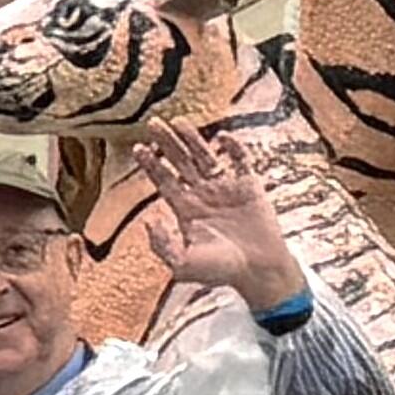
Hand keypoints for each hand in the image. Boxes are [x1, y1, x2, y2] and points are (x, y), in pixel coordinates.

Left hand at [134, 119, 305, 311]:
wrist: (257, 272)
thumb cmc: (220, 271)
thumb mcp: (184, 264)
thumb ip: (162, 246)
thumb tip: (148, 221)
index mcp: (185, 209)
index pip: (164, 180)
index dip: (151, 165)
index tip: (138, 148)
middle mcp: (203, 194)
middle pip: (181, 162)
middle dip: (167, 144)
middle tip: (153, 124)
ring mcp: (226, 188)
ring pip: (206, 156)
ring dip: (193, 140)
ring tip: (180, 122)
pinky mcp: (250, 186)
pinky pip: (241, 161)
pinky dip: (233, 148)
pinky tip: (223, 137)